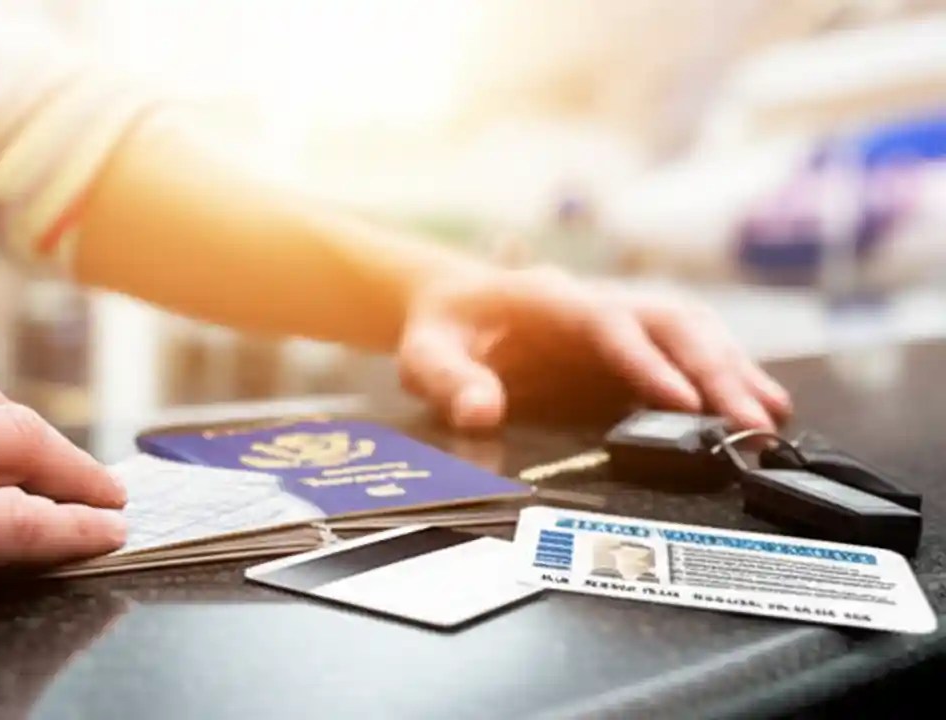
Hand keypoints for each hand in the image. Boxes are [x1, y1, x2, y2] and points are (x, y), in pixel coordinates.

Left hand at [398, 266, 792, 430]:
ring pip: (692, 330)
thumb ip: (448, 380)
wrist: (455, 302)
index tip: (682, 400)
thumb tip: (479, 411)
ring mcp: (621, 318)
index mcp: (549, 300)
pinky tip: (761, 404)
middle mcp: (597, 300)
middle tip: (751, 421)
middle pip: (669, 323)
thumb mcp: (426, 354)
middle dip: (713, 370)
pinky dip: (728, 372)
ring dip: (732, 369)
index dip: (646, 361)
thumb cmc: (443, 328)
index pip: (607, 324)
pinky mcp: (634, 342)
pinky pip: (691, 348)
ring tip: (771, 415)